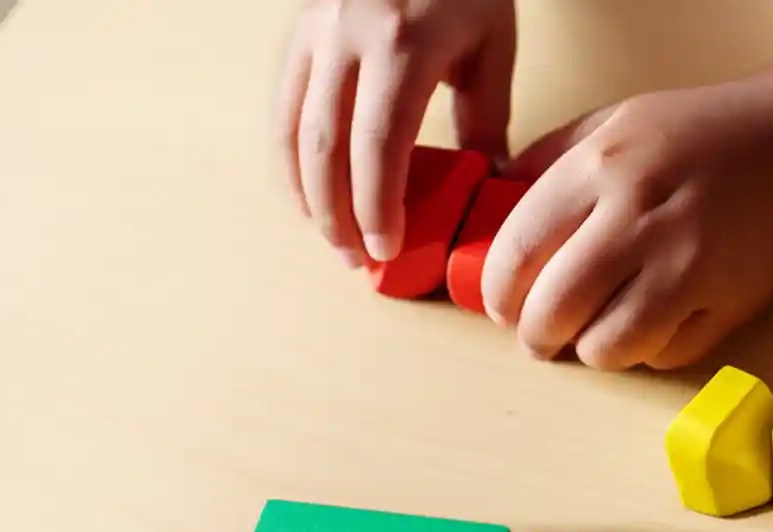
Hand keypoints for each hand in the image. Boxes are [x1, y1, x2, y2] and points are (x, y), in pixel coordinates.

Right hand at [278, 0, 515, 266]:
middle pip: (324, 148)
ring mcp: (314, 32)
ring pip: (290, 129)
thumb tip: (483, 186)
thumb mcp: (491, 46)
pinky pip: (281, 104)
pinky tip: (305, 187)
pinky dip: (288, 155)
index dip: (376, 208)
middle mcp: (346, 40)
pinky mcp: (299, 31)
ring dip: (305, 192)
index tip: (387, 250)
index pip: (378, 148)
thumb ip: (485, 118)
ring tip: (327, 234)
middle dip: (336, 214)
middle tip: (356, 259)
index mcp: (402, 47)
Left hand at [483, 81, 772, 370]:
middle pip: (555, 310)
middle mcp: (641, 216)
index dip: (497, 292)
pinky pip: (664, 356)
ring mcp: (689, 265)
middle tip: (539, 337)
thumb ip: (546, 163)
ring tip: (596, 332)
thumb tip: (488, 210)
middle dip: (535, 336)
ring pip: (607, 348)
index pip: (518, 251)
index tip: (500, 305)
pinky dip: (647, 351)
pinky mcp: (728, 303)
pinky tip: (651, 323)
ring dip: (591, 349)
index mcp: (603, 166)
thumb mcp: (612, 124)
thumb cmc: (693, 134)